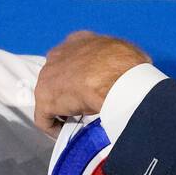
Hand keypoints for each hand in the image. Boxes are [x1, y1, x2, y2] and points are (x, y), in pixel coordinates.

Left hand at [34, 30, 148, 135]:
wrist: (114, 77)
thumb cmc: (126, 65)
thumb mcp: (127, 56)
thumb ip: (120, 64)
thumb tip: (131, 75)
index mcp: (79, 40)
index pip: (74, 58)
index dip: (81, 75)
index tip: (91, 88)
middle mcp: (58, 54)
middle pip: (59, 76)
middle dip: (69, 91)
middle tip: (85, 106)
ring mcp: (48, 76)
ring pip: (51, 97)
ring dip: (62, 109)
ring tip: (77, 122)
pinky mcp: (44, 100)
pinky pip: (44, 118)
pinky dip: (54, 127)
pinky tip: (66, 134)